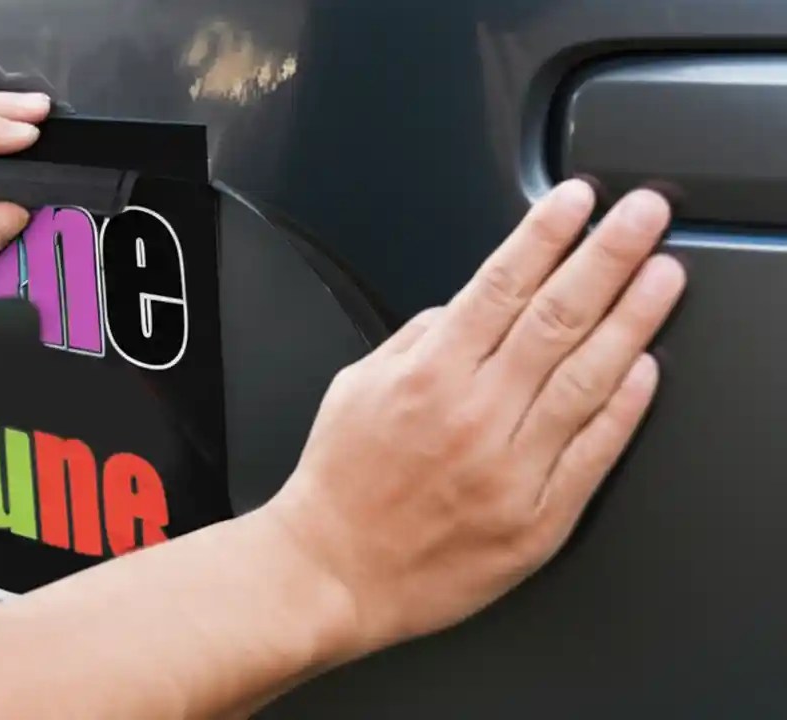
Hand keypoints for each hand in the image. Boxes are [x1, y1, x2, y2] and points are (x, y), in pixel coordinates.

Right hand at [263, 181, 684, 658]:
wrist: (334, 571)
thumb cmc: (341, 483)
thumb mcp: (354, 387)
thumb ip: (413, 340)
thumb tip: (465, 309)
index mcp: (427, 375)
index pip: (501, 284)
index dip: (545, 235)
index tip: (577, 201)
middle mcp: (474, 413)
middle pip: (556, 316)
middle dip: (606, 254)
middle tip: (643, 216)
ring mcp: (511, 466)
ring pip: (587, 376)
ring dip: (633, 318)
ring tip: (664, 277)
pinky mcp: (537, 517)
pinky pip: (593, 452)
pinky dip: (624, 407)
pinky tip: (646, 368)